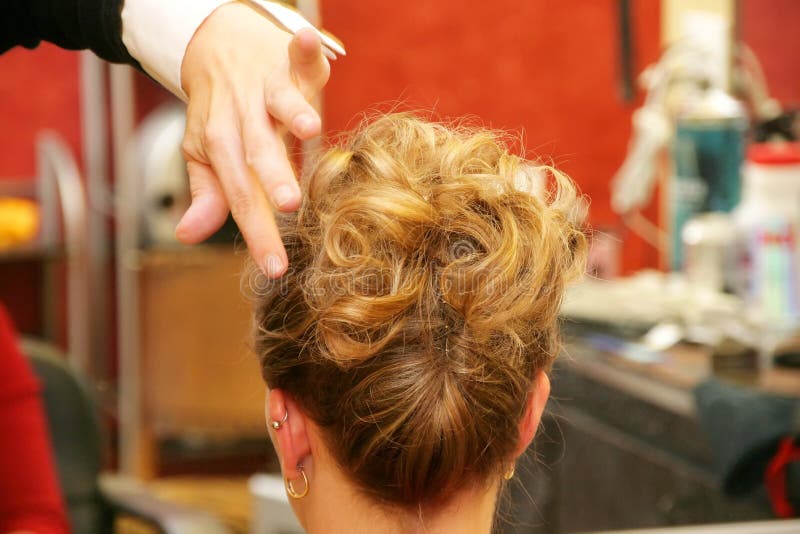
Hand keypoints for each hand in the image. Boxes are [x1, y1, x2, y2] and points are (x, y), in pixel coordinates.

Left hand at [177, 2, 329, 276]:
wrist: (213, 45)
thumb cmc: (218, 110)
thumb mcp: (207, 153)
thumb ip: (208, 195)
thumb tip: (186, 237)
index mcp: (221, 146)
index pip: (239, 197)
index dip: (257, 234)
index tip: (275, 269)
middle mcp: (240, 118)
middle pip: (256, 152)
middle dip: (273, 177)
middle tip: (288, 206)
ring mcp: (262, 88)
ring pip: (278, 103)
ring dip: (293, 112)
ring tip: (310, 129)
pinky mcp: (284, 63)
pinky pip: (294, 55)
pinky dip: (301, 48)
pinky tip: (306, 41)